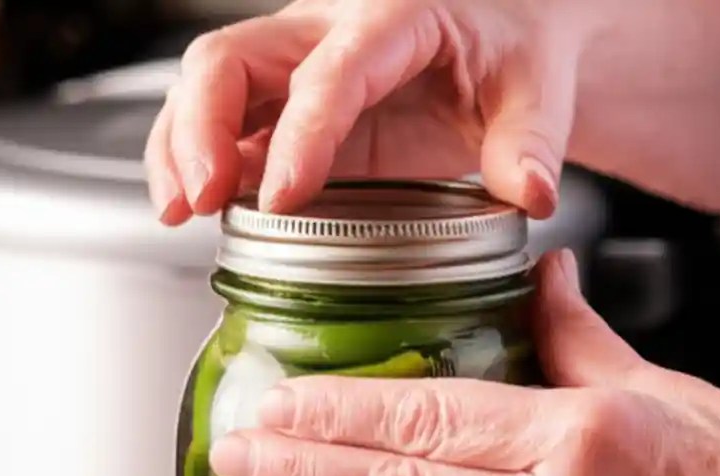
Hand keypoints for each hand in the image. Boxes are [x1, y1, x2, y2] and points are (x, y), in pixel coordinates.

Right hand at [144, 0, 591, 224]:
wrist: (506, 38)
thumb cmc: (516, 50)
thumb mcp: (539, 90)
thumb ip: (532, 141)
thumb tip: (530, 191)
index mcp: (394, 16)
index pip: (332, 70)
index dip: (301, 132)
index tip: (282, 194)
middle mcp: (329, 32)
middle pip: (231, 58)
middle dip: (200, 127)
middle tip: (200, 198)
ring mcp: (301, 69)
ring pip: (210, 87)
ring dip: (181, 147)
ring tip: (180, 212)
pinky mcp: (293, 109)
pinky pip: (226, 125)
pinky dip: (200, 163)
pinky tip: (195, 208)